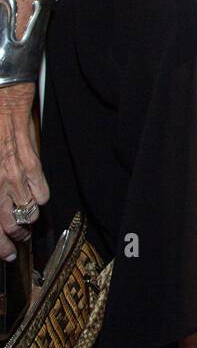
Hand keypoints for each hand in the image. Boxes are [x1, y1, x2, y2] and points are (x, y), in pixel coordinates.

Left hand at [0, 82, 48, 259]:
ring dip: (29, 216)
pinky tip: (38, 196)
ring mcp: (13, 172)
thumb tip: (0, 198)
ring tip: (28, 217)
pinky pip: (42, 190)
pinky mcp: (30, 160)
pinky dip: (41, 197)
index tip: (5, 253)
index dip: (0, 242)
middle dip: (15, 237)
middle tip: (17, 242)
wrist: (0, 95)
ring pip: (28, 210)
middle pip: (9, 222)